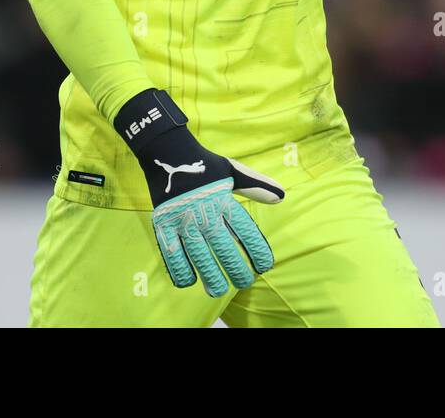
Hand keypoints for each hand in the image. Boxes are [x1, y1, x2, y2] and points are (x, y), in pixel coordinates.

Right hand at [117, 89, 283, 296]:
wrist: (167, 153)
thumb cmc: (205, 166)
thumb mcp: (232, 171)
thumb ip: (255, 186)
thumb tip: (281, 196)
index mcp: (223, 199)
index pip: (244, 229)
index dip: (256, 249)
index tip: (265, 265)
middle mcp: (204, 211)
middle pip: (223, 247)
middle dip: (236, 268)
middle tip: (244, 282)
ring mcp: (182, 219)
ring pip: (199, 255)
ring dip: (210, 275)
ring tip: (218, 290)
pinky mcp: (163, 224)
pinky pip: (172, 253)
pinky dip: (180, 269)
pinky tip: (189, 281)